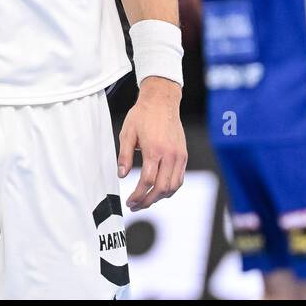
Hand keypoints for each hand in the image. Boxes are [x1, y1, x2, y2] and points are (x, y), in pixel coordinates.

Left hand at [118, 78, 186, 210]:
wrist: (162, 100)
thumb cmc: (143, 115)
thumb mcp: (127, 133)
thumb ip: (124, 156)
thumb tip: (122, 175)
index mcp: (154, 150)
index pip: (147, 181)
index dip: (137, 195)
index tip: (129, 201)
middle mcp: (170, 154)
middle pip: (161, 188)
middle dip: (147, 201)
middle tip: (135, 205)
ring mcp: (179, 155)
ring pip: (173, 186)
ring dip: (159, 197)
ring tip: (146, 200)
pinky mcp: (183, 154)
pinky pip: (179, 178)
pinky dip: (170, 189)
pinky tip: (159, 190)